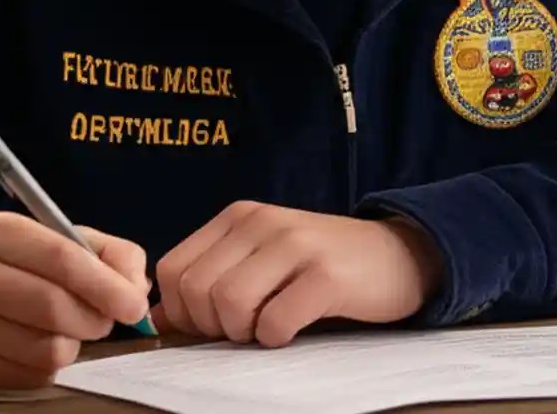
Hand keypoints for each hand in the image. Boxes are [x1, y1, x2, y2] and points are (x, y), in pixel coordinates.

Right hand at [0, 212, 150, 389]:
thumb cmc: (13, 267)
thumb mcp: (55, 240)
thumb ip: (108, 254)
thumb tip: (137, 290)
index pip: (61, 258)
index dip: (106, 285)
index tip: (134, 306)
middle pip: (53, 307)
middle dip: (95, 320)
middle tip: (105, 321)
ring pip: (45, 348)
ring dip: (73, 345)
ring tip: (67, 331)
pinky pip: (30, 376)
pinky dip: (49, 366)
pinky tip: (37, 346)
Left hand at [153, 201, 441, 346]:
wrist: (398, 255)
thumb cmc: (321, 266)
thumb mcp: (261, 259)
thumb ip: (212, 277)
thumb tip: (158, 317)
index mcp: (238, 217)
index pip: (173, 269)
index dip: (181, 310)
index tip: (210, 324)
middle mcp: (262, 223)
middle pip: (197, 290)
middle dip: (211, 327)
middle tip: (243, 330)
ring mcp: (295, 245)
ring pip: (229, 303)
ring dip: (243, 332)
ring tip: (267, 327)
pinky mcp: (326, 276)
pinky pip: (275, 321)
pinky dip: (276, 338)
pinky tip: (292, 329)